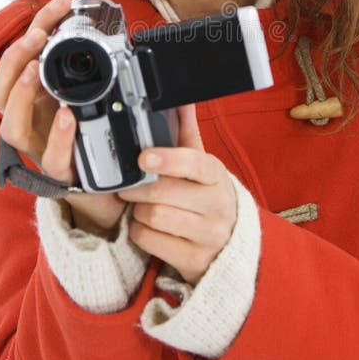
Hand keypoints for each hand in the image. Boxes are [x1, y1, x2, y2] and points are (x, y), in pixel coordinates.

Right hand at [0, 0, 125, 235]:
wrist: (112, 190)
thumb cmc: (98, 137)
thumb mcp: (94, 96)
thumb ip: (98, 69)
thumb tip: (119, 29)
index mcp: (36, 101)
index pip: (22, 59)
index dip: (36, 28)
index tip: (60, 2)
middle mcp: (31, 124)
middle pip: (2, 90)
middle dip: (16, 57)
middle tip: (38, 35)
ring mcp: (41, 150)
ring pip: (13, 126)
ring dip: (22, 95)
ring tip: (36, 71)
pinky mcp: (62, 175)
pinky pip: (53, 160)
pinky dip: (59, 137)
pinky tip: (67, 116)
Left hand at [118, 104, 236, 284]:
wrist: (229, 247)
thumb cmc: (205, 199)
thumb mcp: (201, 167)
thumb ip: (186, 133)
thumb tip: (181, 100)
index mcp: (217, 176)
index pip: (194, 163)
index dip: (168, 158)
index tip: (143, 156)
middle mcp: (218, 205)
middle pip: (164, 193)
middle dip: (138, 189)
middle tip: (129, 186)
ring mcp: (209, 235)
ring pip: (154, 217)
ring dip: (138, 211)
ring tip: (140, 207)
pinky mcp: (195, 259)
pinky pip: (151, 241)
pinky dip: (140, 232)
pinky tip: (146, 227)